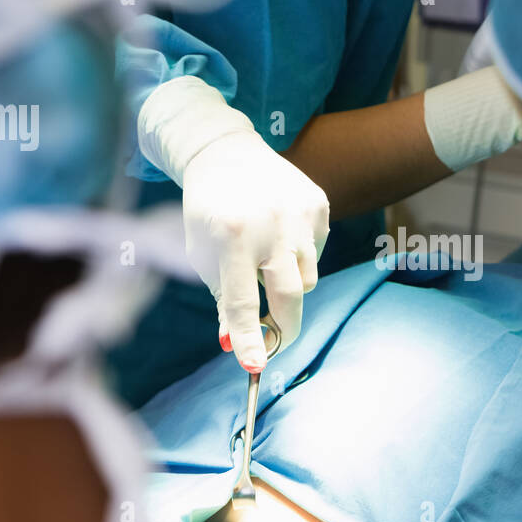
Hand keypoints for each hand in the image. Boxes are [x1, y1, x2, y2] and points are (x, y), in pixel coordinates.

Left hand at [137, 76, 328, 370]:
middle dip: (284, 326)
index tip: (255, 368)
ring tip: (267, 260)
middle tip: (275, 337)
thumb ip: (224, 301)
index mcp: (231, 238)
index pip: (242, 302)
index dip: (250, 339)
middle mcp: (270, 225)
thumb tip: (239, 347)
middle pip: (290, 297)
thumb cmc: (210, 214)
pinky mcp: (318, 205)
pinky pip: (316, 251)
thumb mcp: (203, 256)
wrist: (225, 153)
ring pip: (306, 277)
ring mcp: (299, 214)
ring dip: (288, 282)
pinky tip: (280, 233)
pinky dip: (299, 254)